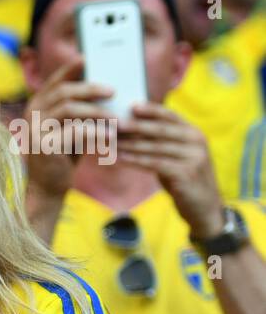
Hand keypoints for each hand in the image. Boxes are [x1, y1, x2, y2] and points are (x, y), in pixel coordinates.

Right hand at [22, 58, 114, 199]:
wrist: (48, 186)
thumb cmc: (64, 155)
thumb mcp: (72, 127)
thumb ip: (81, 109)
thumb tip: (108, 88)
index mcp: (38, 105)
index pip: (55, 80)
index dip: (71, 68)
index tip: (89, 58)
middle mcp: (32, 114)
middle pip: (63, 91)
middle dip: (91, 88)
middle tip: (114, 91)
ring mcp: (35, 129)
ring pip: (69, 108)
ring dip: (97, 112)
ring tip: (118, 119)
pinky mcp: (43, 145)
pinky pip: (74, 131)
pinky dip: (95, 133)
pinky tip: (111, 137)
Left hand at [116, 102, 223, 237]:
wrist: (203, 207)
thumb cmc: (183, 179)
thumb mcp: (176, 156)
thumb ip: (162, 142)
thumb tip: (132, 125)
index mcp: (194, 133)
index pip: (171, 116)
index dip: (151, 110)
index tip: (130, 105)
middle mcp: (196, 141)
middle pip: (161, 130)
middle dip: (135, 126)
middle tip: (113, 123)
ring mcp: (193, 157)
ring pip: (155, 147)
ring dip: (130, 144)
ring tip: (109, 142)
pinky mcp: (186, 173)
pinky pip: (154, 163)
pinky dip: (135, 160)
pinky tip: (119, 158)